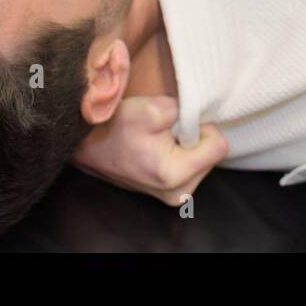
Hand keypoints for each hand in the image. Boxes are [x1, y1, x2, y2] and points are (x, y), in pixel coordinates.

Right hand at [70, 95, 227, 205]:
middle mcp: (178, 193)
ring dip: (186, 144)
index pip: (218, 146)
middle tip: (165, 130)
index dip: (202, 126)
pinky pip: (190, 166)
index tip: (179, 121)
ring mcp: (172, 196)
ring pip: (202, 159)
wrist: (87, 144)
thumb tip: (201, 114)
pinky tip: (158, 147)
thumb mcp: (150, 108)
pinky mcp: (168, 193)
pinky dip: (179, 153)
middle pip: (212, 154)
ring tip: (159, 138)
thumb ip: (184, 109)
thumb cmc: (114, 126)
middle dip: (194, 136)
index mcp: (175, 175)